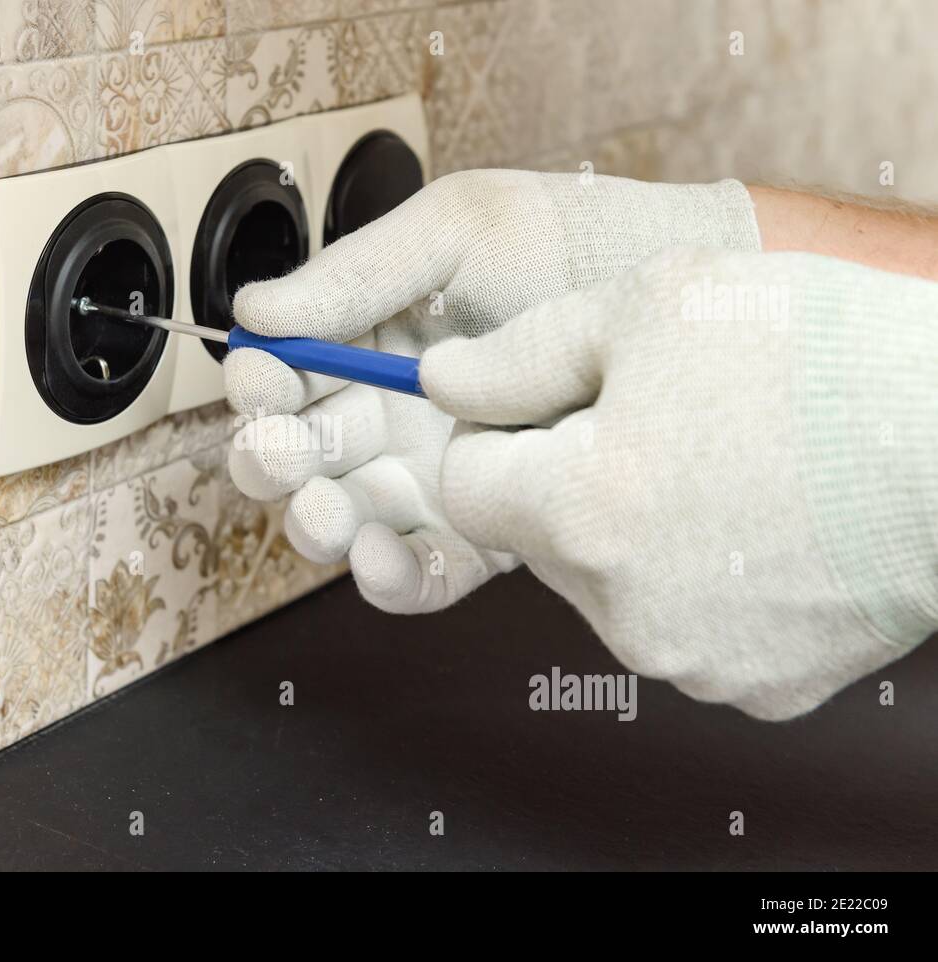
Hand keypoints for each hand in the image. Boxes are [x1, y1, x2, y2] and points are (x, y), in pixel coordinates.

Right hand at [226, 169, 759, 612]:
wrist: (689, 301)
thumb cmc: (578, 242)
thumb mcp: (460, 230)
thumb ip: (358, 273)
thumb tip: (257, 309)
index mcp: (371, 338)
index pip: (287, 370)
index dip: (259, 381)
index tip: (262, 380)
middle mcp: (394, 410)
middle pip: (302, 452)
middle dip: (276, 459)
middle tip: (286, 453)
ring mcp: (437, 471)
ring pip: (349, 517)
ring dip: (321, 524)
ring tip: (327, 513)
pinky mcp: (488, 524)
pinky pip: (424, 568)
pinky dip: (393, 578)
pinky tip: (379, 561)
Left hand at [422, 247, 937, 718]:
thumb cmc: (827, 360)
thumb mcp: (651, 306)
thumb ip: (519, 353)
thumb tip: (440, 384)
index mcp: (577, 512)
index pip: (463, 483)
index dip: (499, 429)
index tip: (557, 398)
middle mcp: (618, 608)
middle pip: (539, 537)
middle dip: (573, 478)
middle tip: (668, 419)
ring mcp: (689, 661)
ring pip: (610, 583)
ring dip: (640, 530)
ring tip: (733, 467)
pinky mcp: (757, 690)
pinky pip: (686, 627)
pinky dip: (707, 582)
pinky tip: (770, 528)